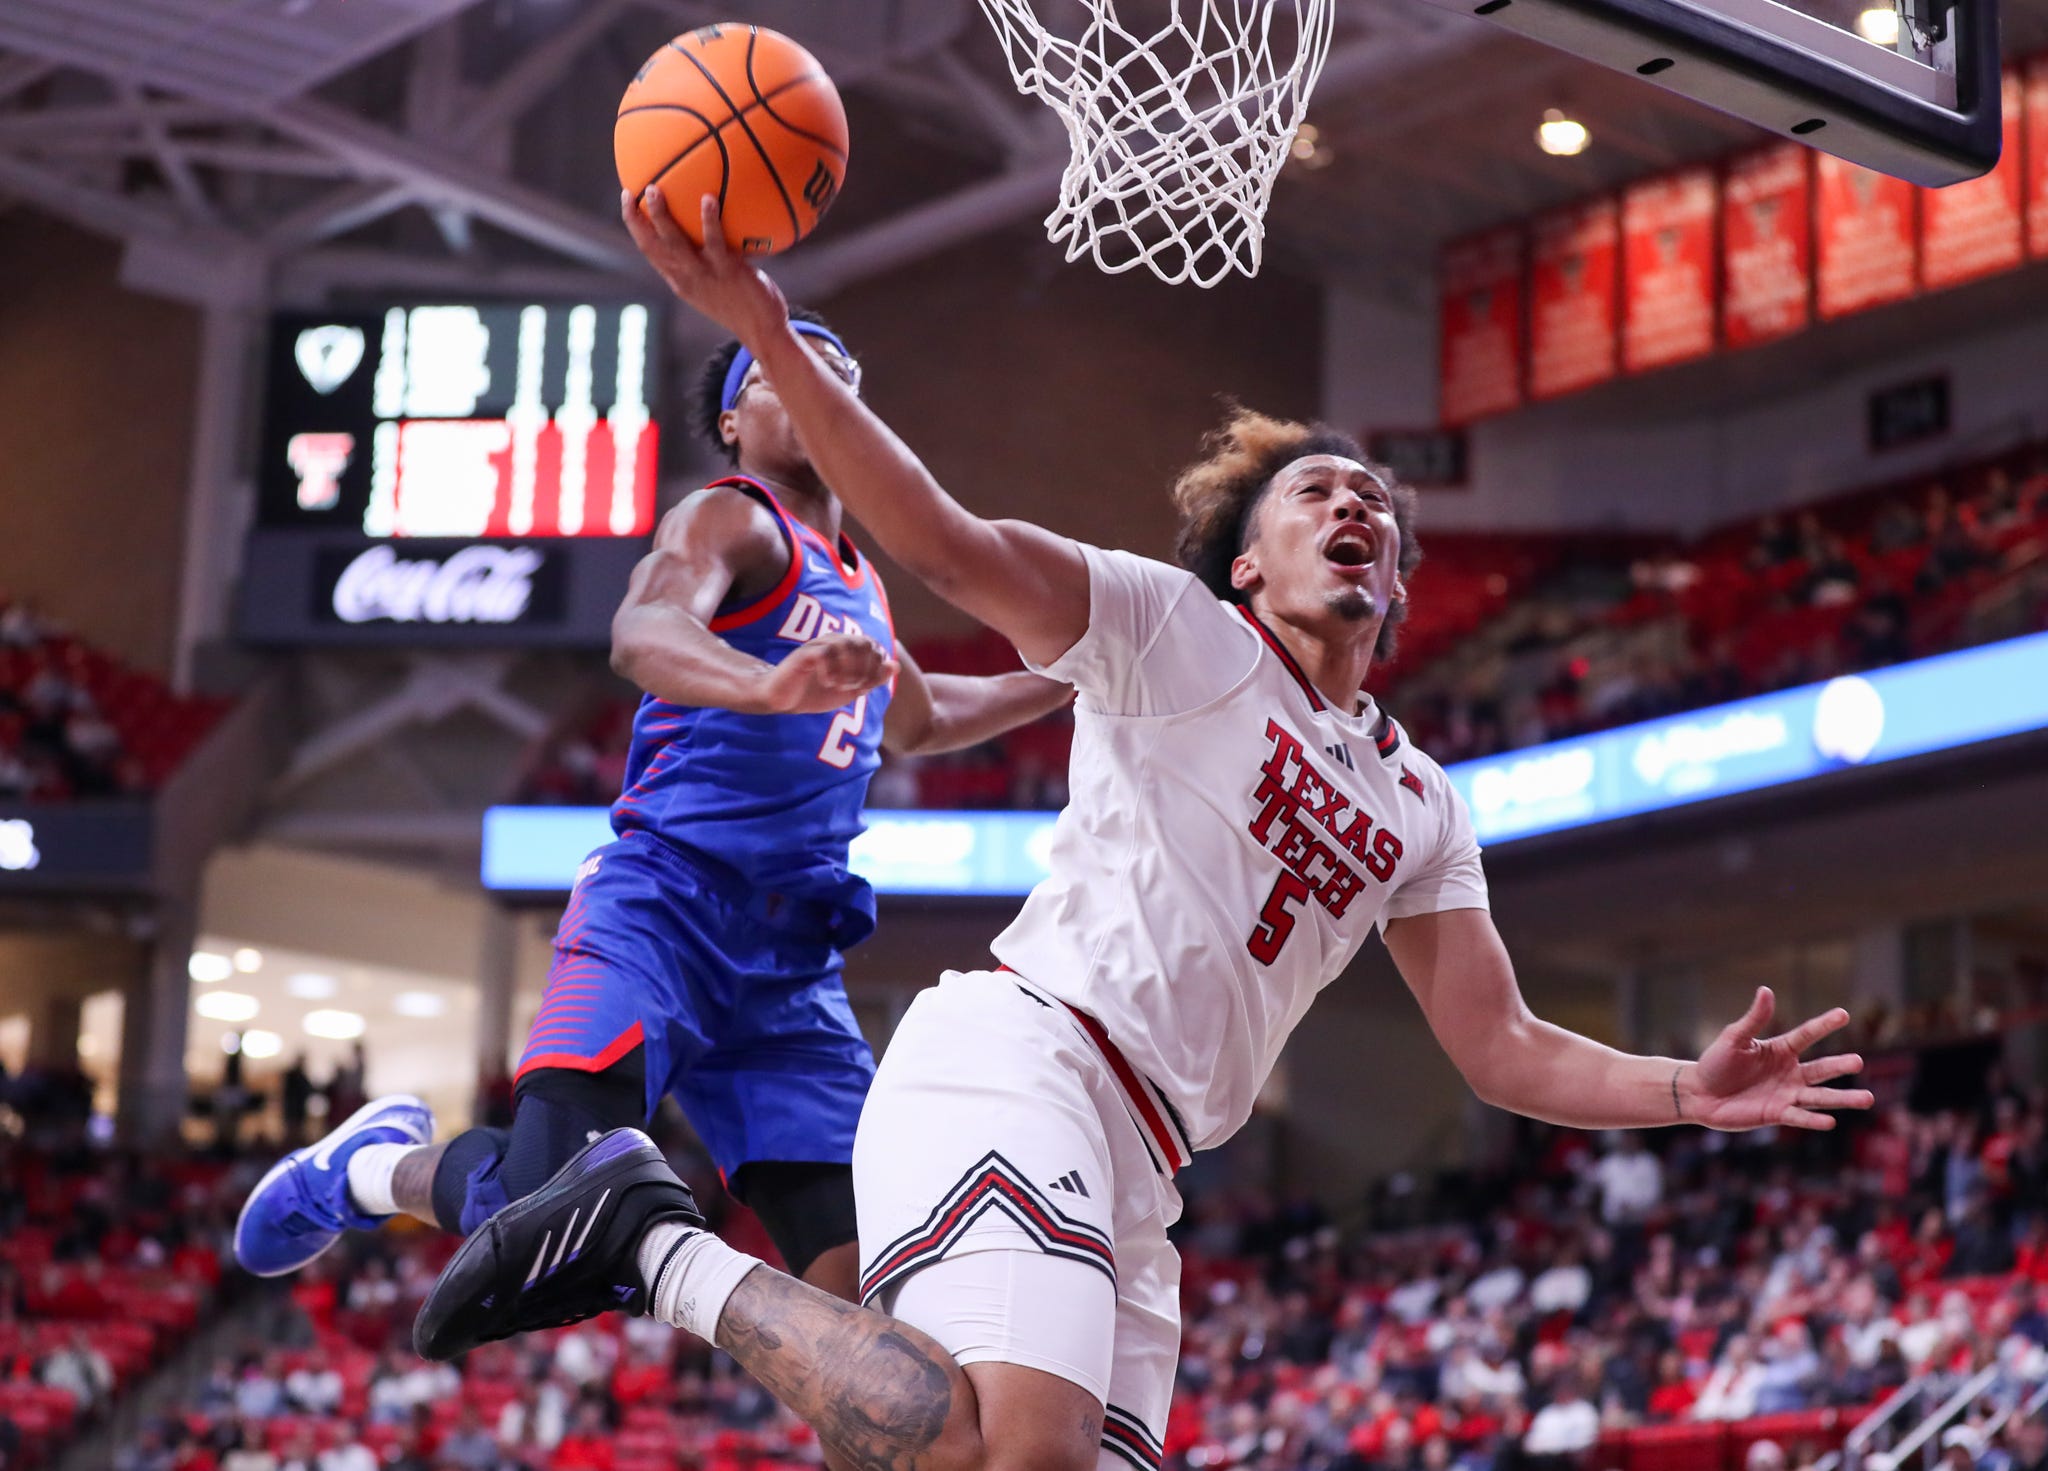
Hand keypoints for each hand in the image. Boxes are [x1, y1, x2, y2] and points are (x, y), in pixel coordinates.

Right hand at [621, 188, 790, 348]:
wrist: (763, 331)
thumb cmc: (743, 304)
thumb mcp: (715, 284)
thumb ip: (705, 262)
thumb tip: (709, 230)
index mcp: (679, 280)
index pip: (649, 250)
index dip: (634, 225)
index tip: (628, 200)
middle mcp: (685, 278)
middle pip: (652, 246)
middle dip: (635, 219)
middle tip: (630, 192)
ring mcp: (704, 275)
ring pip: (674, 242)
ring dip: (660, 215)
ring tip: (654, 190)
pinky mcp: (727, 271)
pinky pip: (714, 241)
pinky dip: (708, 219)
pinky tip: (708, 198)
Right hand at [756, 633, 897, 715]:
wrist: (781, 699)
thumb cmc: (814, 693)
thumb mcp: (849, 690)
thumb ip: (872, 679)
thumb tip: (895, 666)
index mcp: (845, 649)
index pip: (872, 645)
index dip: (876, 666)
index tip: (866, 686)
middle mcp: (833, 642)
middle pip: (863, 642)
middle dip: (866, 668)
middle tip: (856, 687)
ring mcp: (818, 646)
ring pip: (846, 644)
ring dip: (850, 670)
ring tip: (842, 686)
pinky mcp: (803, 655)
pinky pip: (824, 652)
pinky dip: (832, 670)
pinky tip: (828, 683)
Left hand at [1683, 986, 1874, 1130]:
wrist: (1699, 1093)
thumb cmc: (1716, 1062)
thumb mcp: (1734, 1038)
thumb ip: (1754, 1019)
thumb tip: (1766, 990)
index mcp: (1780, 1050)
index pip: (1807, 1035)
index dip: (1824, 1025)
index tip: (1844, 1014)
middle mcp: (1789, 1072)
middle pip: (1821, 1069)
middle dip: (1839, 1066)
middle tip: (1858, 1062)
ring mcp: (1786, 1094)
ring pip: (1819, 1096)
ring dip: (1841, 1098)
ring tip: (1867, 1099)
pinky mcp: (1776, 1114)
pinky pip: (1798, 1117)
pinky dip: (1812, 1120)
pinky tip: (1830, 1121)